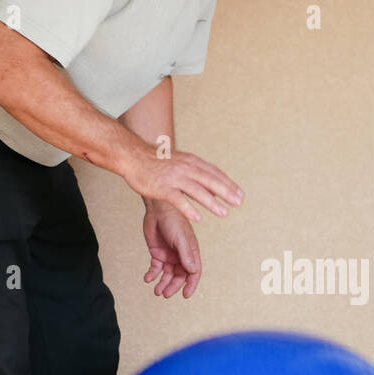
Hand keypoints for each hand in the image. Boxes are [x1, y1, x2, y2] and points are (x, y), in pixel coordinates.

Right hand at [124, 147, 242, 223]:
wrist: (133, 156)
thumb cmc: (156, 162)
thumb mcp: (180, 163)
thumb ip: (196, 174)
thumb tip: (214, 189)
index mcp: (191, 162)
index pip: (214, 173)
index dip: (228, 184)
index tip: (240, 194)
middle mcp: (185, 168)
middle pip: (210, 181)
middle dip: (226, 192)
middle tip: (238, 203)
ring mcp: (174, 178)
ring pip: (197, 191)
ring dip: (212, 202)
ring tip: (224, 213)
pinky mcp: (162, 187)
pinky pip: (178, 199)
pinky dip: (188, 208)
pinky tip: (198, 218)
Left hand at [142, 201, 201, 298]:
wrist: (158, 208)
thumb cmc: (174, 220)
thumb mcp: (181, 239)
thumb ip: (186, 256)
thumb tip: (192, 272)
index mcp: (191, 253)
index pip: (194, 273)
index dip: (191, 285)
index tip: (185, 295)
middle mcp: (181, 256)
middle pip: (179, 276)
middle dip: (173, 286)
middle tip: (165, 293)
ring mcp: (169, 255)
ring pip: (167, 274)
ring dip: (163, 283)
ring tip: (157, 291)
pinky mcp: (157, 253)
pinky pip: (156, 268)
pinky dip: (152, 274)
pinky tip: (147, 279)